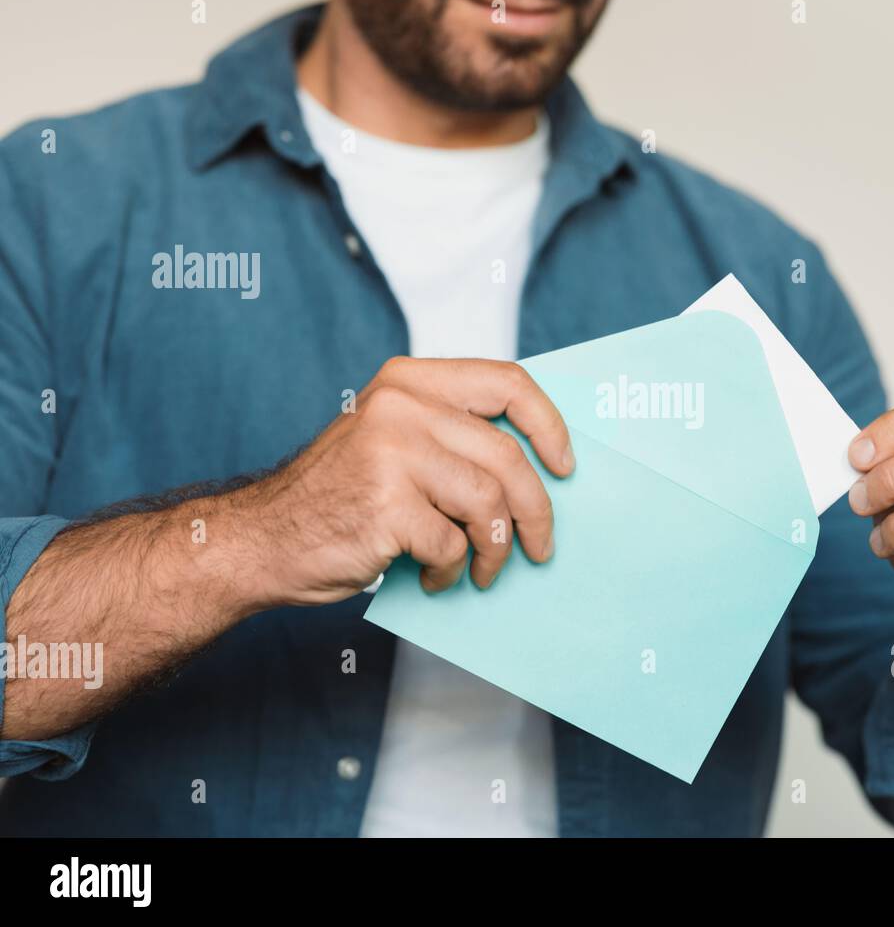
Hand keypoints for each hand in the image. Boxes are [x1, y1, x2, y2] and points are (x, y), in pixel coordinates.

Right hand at [241, 357, 573, 603]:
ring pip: (489, 504)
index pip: (507, 383)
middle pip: (508, 457)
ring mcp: (391, 453)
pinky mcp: (386, 505)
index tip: (564, 466)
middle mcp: (401, 407)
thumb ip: (452, 434)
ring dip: (496, 549)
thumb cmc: (340, 497)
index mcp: (409, 381)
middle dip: (536, 511)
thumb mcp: (393, 438)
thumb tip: (540, 464)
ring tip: (482, 570)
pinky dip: (452, 572)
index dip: (549, 425)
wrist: (262, 540)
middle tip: (540, 547)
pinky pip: (453, 544)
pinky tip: (432, 577)